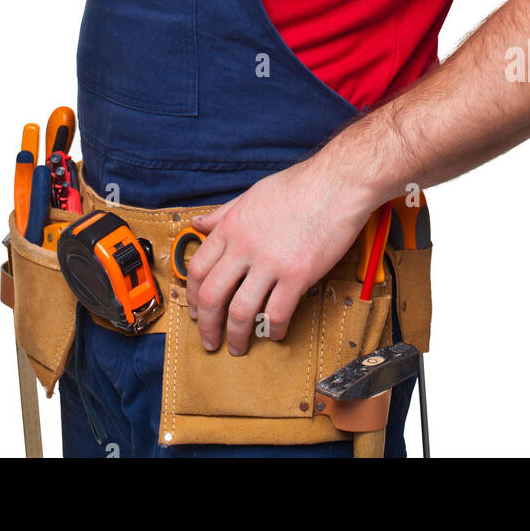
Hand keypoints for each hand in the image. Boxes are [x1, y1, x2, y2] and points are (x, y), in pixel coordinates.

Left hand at [184, 158, 375, 355]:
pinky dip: (272, 330)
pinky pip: (277, 313)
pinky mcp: (297, 275)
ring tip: (238, 346)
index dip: (193, 296)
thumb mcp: (252, 194)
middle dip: (207, 326)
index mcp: (231, 227)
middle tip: (210, 340)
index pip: (198, 269)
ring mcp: (270, 262)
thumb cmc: (298, 186)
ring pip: (241, 311)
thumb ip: (223, 214)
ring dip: (236, 336)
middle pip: (213, 296)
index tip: (196, 311)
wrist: (336, 184)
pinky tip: (274, 333)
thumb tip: (198, 224)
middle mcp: (244, 246)